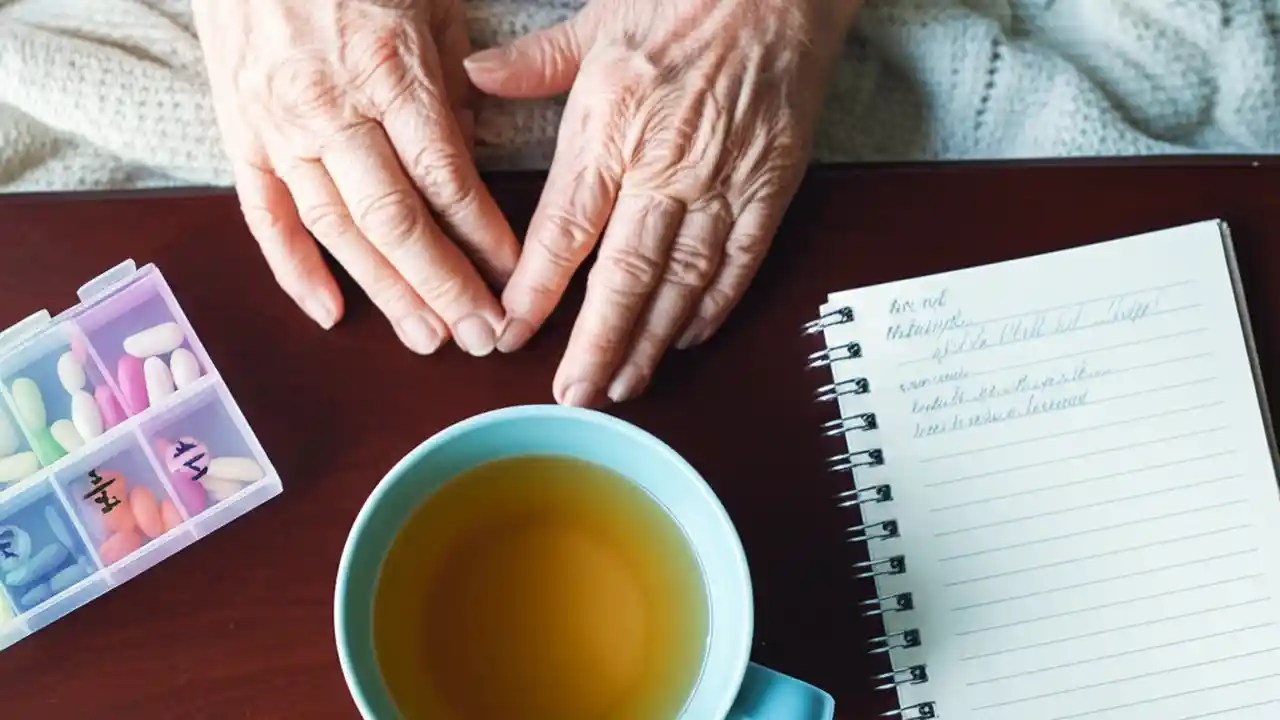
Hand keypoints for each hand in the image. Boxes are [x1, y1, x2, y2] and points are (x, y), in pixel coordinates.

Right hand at [193, 0, 518, 355]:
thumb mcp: (428, 10)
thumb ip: (452, 89)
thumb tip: (470, 163)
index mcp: (386, 70)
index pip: (444, 176)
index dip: (482, 236)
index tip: (515, 278)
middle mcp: (330, 108)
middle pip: (394, 219)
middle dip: (443, 285)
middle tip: (481, 334)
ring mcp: (278, 128)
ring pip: (337, 230)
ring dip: (386, 292)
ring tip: (429, 338)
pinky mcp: (239, 136)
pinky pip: (266, 217)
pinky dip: (295, 271)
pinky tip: (330, 314)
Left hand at [465, 0, 858, 403]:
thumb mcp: (597, 18)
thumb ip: (535, 62)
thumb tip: (475, 76)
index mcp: (612, 126)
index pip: (563, 227)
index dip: (535, 288)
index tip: (511, 333)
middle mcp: (664, 165)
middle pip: (624, 275)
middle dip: (596, 343)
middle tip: (574, 394)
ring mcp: (723, 182)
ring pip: (681, 281)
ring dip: (650, 340)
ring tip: (625, 384)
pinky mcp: (770, 186)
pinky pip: (740, 261)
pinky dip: (714, 305)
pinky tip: (687, 337)